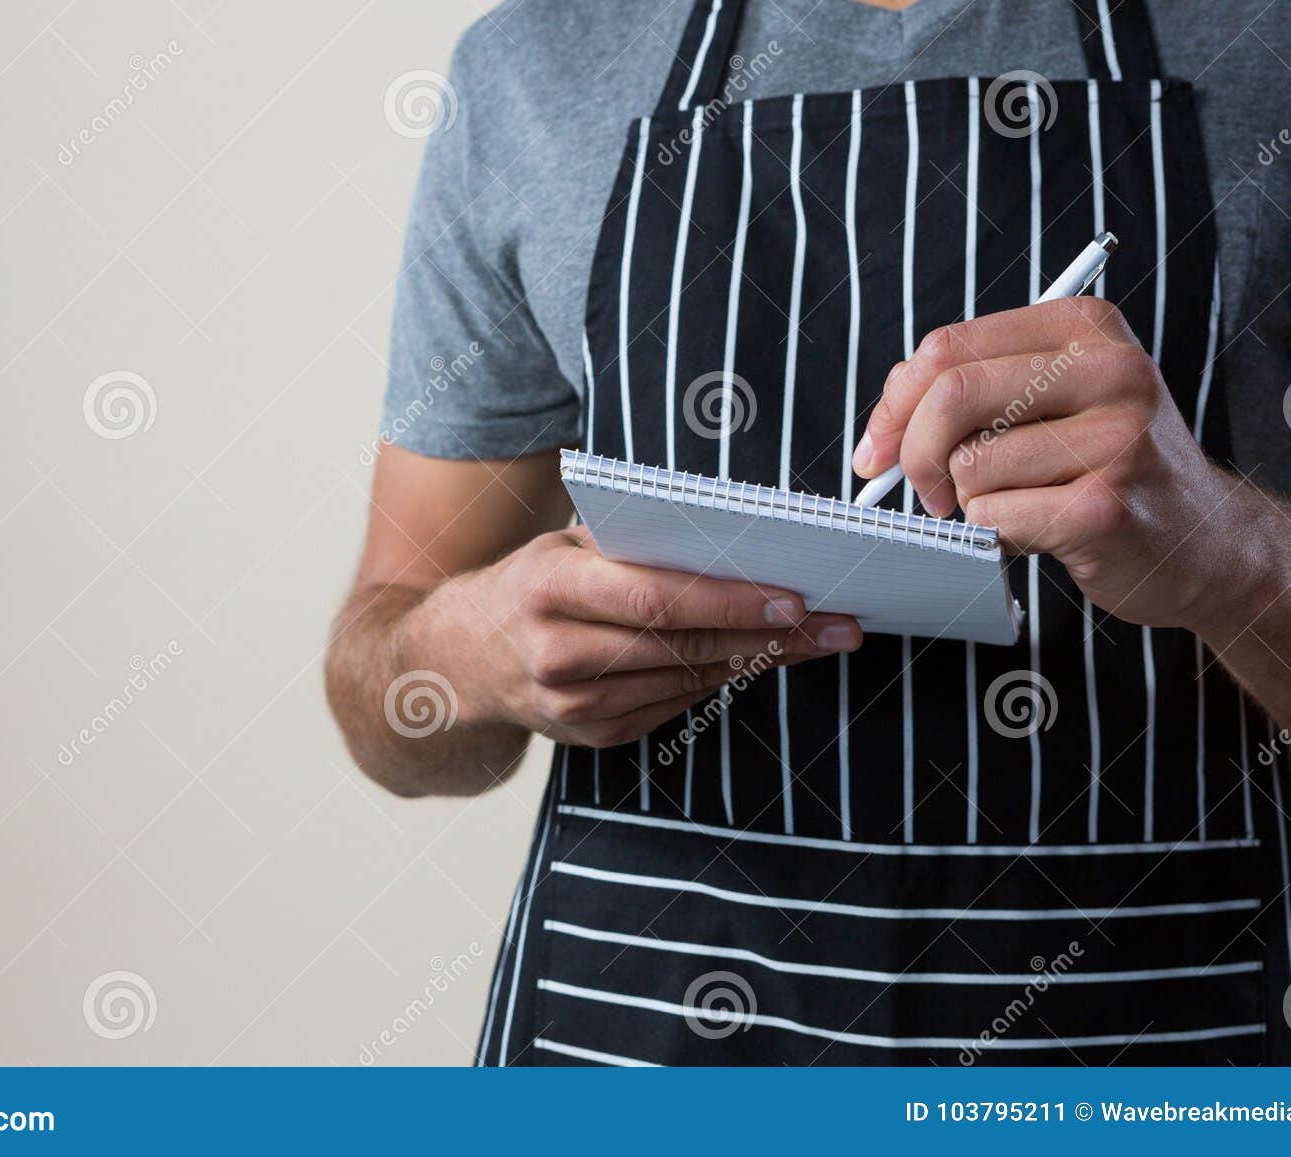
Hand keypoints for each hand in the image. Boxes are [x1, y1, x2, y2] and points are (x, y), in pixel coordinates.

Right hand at [412, 525, 861, 747]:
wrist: (452, 664)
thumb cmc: (521, 587)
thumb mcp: (560, 547)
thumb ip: (630, 545)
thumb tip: (729, 539)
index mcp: (549, 589)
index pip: (657, 599)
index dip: (731, 603)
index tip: (796, 599)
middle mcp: (558, 654)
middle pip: (683, 647)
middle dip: (770, 638)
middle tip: (839, 625)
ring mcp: (574, 708)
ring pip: (688, 681)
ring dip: (760, 662)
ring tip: (820, 641)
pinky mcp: (591, 738)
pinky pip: (674, 706)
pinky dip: (721, 681)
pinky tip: (761, 661)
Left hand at [851, 297, 1244, 628]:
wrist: (1205, 543)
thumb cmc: (1110, 469)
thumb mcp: (1052, 400)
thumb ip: (974, 388)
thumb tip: (887, 417)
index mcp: (1083, 326)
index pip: (948, 348)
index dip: (894, 404)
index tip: (875, 448)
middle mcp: (1110, 369)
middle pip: (951, 395)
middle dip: (914, 453)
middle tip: (924, 490)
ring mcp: (1117, 437)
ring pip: (971, 465)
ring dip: (971, 501)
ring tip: (1023, 503)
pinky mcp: (1107, 506)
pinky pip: (997, 516)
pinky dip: (999, 533)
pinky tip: (1044, 529)